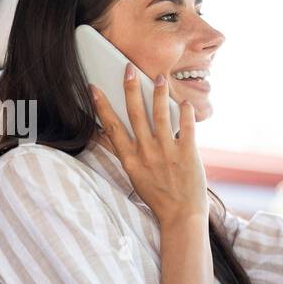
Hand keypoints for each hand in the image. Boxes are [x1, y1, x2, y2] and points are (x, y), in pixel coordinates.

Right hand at [90, 63, 206, 226]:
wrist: (181, 216)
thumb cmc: (158, 195)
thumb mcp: (134, 175)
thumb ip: (123, 152)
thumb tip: (104, 133)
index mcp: (130, 159)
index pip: (111, 127)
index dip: (102, 106)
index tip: (94, 87)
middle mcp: (146, 153)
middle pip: (135, 114)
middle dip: (130, 88)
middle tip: (128, 67)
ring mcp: (167, 153)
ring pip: (160, 115)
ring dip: (159, 93)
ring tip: (159, 77)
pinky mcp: (188, 154)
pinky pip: (186, 127)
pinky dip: (185, 112)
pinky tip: (184, 101)